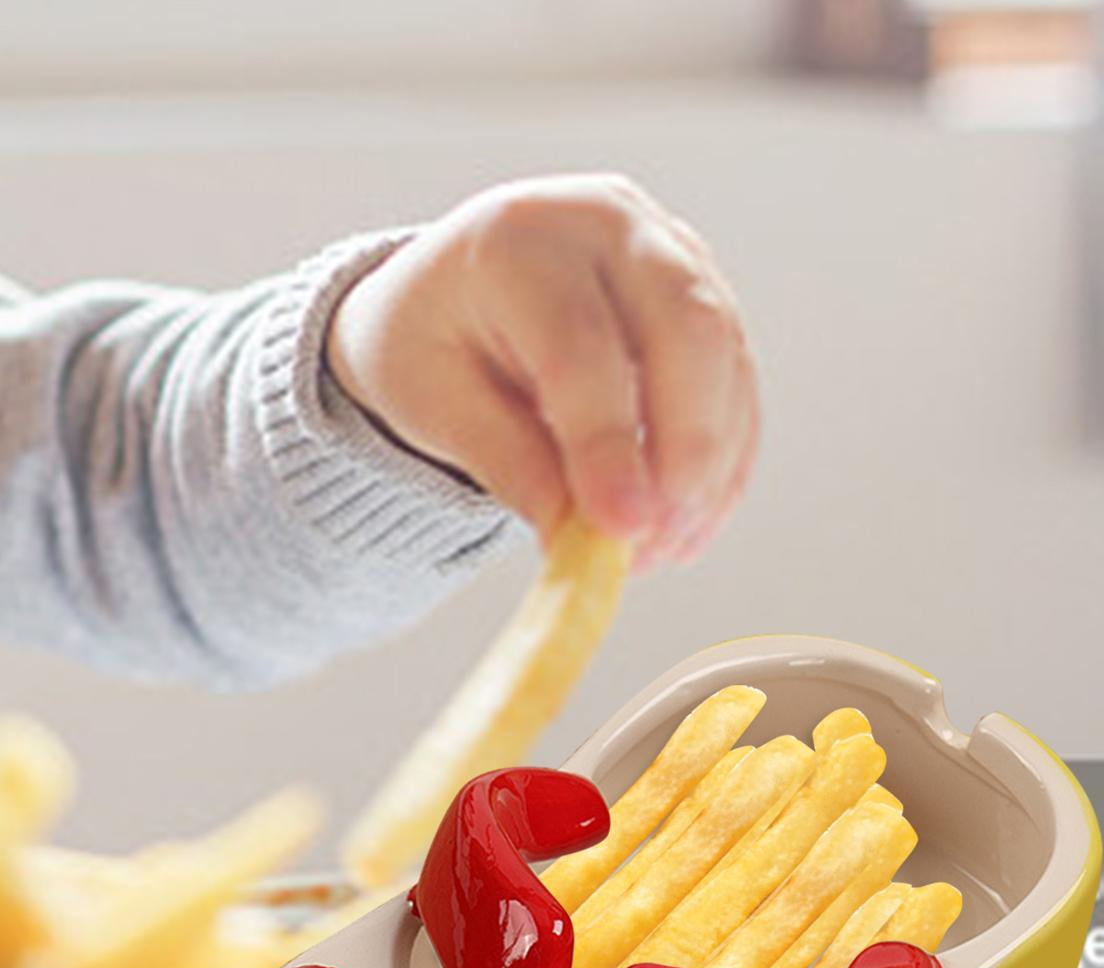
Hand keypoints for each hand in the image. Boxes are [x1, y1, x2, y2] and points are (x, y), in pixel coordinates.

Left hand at [326, 175, 758, 570]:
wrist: (451, 292)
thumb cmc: (430, 344)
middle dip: (685, 451)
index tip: (620, 527)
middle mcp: (607, 222)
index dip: (607, 444)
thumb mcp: (435, 406)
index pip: (580, 345)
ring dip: (708, 466)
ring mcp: (668, 248)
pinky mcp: (704, 289)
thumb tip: (575, 537)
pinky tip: (690, 523)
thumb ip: (507, 464)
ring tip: (664, 548)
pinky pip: (734, 377)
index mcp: (519, 238)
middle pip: (684, 329)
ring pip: (723, 356)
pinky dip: (722, 458)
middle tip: (657, 543)